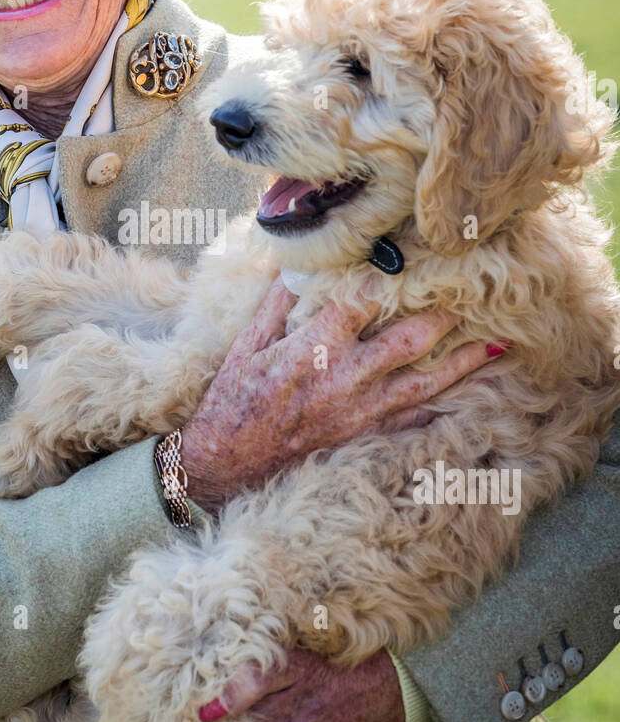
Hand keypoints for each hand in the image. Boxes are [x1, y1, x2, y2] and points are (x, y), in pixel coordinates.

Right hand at [180, 276, 508, 508]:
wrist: (225, 466)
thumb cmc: (232, 403)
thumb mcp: (245, 346)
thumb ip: (275, 304)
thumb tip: (295, 264)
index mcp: (313, 348)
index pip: (363, 302)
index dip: (393, 276)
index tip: (419, 255)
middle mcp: (344, 379)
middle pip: (409, 339)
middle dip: (445, 312)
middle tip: (476, 288)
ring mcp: (359, 412)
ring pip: (424, 382)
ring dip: (463, 361)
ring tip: (497, 342)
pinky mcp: (362, 437)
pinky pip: (413, 422)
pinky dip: (442, 407)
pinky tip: (468, 394)